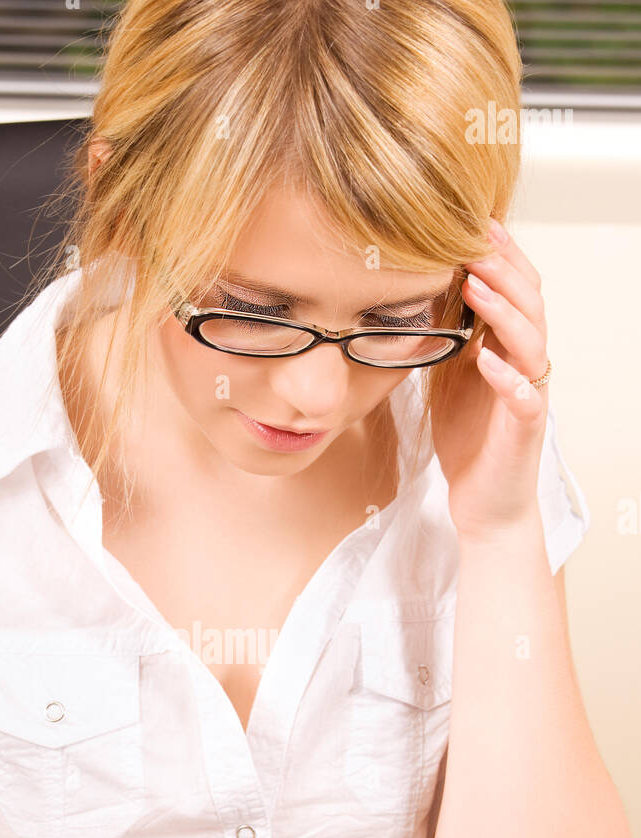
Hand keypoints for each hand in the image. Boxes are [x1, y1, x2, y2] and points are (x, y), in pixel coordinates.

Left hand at [431, 219, 550, 542]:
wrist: (485, 504)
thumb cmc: (470, 440)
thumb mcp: (450, 376)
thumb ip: (447, 335)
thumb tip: (418, 292)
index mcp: (508, 347)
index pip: (515, 288)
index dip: (499, 254)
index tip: (471, 220)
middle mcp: (526, 364)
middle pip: (529, 302)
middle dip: (503, 267)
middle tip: (472, 238)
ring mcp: (529, 395)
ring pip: (532, 341)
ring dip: (505, 311)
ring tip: (476, 286)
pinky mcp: (524, 431)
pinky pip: (525, 398)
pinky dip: (508, 377)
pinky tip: (488, 359)